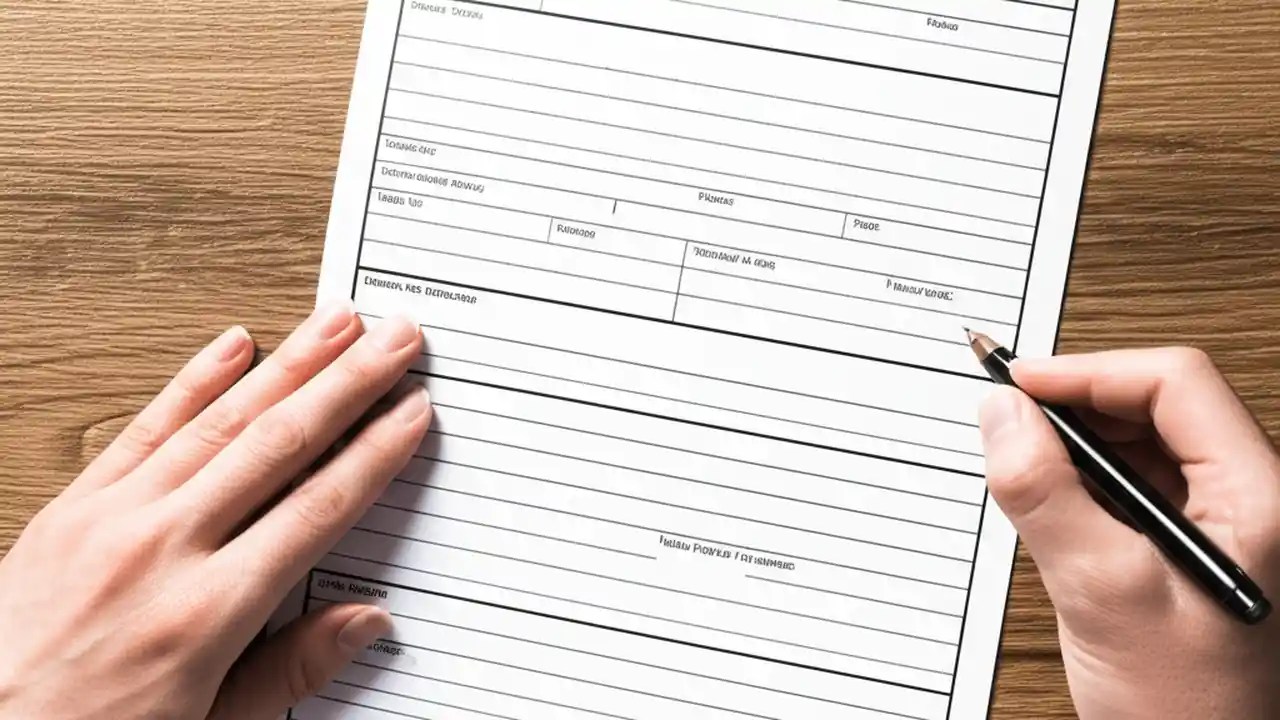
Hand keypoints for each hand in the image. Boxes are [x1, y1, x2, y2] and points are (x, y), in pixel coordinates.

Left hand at [0, 303, 431, 719]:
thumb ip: (292, 670)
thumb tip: (366, 623)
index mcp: (207, 612)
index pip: (318, 509)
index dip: (374, 454)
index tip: (411, 413)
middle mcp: (163, 550)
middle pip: (280, 445)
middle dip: (348, 384)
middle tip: (394, 339)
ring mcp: (113, 518)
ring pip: (221, 421)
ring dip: (287, 364)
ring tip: (334, 323)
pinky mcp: (73, 506)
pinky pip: (144, 427)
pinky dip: (192, 381)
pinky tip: (232, 345)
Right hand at [979, 348, 1279, 718]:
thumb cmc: (1189, 713)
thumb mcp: (1103, 595)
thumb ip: (1047, 496)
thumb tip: (1003, 417)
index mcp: (1258, 498)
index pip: (1174, 385)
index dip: (1089, 373)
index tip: (1021, 384)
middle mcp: (1247, 502)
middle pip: (1157, 404)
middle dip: (1077, 402)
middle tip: (1009, 412)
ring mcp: (1218, 526)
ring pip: (1141, 443)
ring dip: (1075, 440)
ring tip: (1020, 453)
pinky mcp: (1183, 550)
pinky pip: (1130, 487)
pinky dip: (1081, 480)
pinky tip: (1048, 496)